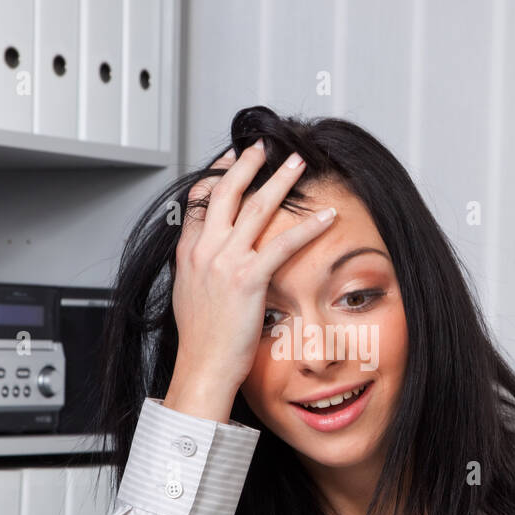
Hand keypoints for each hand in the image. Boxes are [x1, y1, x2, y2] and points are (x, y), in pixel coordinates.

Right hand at [162, 140, 335, 422]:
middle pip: (225, 192)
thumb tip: (209, 260)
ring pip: (255, 208)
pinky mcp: (248, 279)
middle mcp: (204, 251)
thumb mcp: (189, 296)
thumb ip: (199, 269)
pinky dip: (308, 227)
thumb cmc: (201, 342)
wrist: (202, 368)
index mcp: (188, 253)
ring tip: (297, 164)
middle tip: (263, 146)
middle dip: (248, 164)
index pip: (199, 201)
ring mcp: (225, 262)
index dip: (217, 175)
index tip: (231, 159)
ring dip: (280, 181)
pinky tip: (326, 216)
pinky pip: (283, 244)